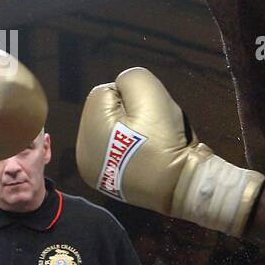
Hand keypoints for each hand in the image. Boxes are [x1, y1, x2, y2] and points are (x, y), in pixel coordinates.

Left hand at [76, 67, 264, 235]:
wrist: (182, 186)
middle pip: (107, 112)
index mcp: (88, 130)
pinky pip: (117, 151)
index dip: (132, 97)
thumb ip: (131, 78)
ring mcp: (94, 170)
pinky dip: (130, 150)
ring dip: (131, 131)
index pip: (106, 91)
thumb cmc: (165, 139)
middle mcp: (83, 152)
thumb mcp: (150, 94)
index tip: (149, 115)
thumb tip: (122, 86)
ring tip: (151, 144)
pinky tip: (146, 157)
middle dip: (130, 113)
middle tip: (152, 129)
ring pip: (113, 130)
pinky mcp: (108, 181)